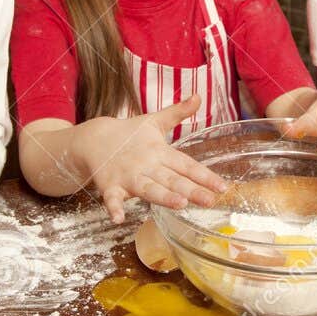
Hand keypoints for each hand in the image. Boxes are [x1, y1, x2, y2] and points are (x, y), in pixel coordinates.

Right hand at [72, 96, 228, 223]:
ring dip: (162, 196)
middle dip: (191, 190)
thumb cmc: (130, 134)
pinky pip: (111, 198)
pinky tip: (117, 219)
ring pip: (148, 188)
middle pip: (172, 179)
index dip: (205, 176)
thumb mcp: (155, 121)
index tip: (223, 187)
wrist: (94, 138)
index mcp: (160, 151)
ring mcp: (128, 176)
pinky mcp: (110, 185)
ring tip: (179, 204)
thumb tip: (199, 96)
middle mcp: (147, 164)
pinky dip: (113, 208)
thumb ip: (178, 112)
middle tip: (210, 200)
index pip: (187, 165)